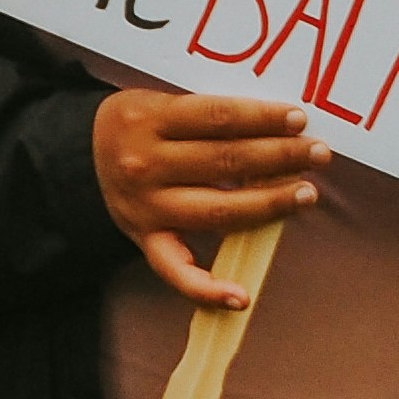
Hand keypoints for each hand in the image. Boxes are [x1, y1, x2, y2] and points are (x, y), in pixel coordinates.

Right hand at [86, 82, 321, 308]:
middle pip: (225, 161)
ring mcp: (145, 207)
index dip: (263, 118)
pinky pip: (176, 271)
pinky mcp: (144, 240)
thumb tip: (278, 127)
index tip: (300, 119)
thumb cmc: (138, 125)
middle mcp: (145, 163)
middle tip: (318, 154)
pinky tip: (241, 297)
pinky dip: (207, 289)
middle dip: (280, 156)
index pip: (218, 117)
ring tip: (305, 194)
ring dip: (269, 204)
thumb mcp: (159, 102)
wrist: (79, 156)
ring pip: (218, 210)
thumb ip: (207, 113)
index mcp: (148, 118)